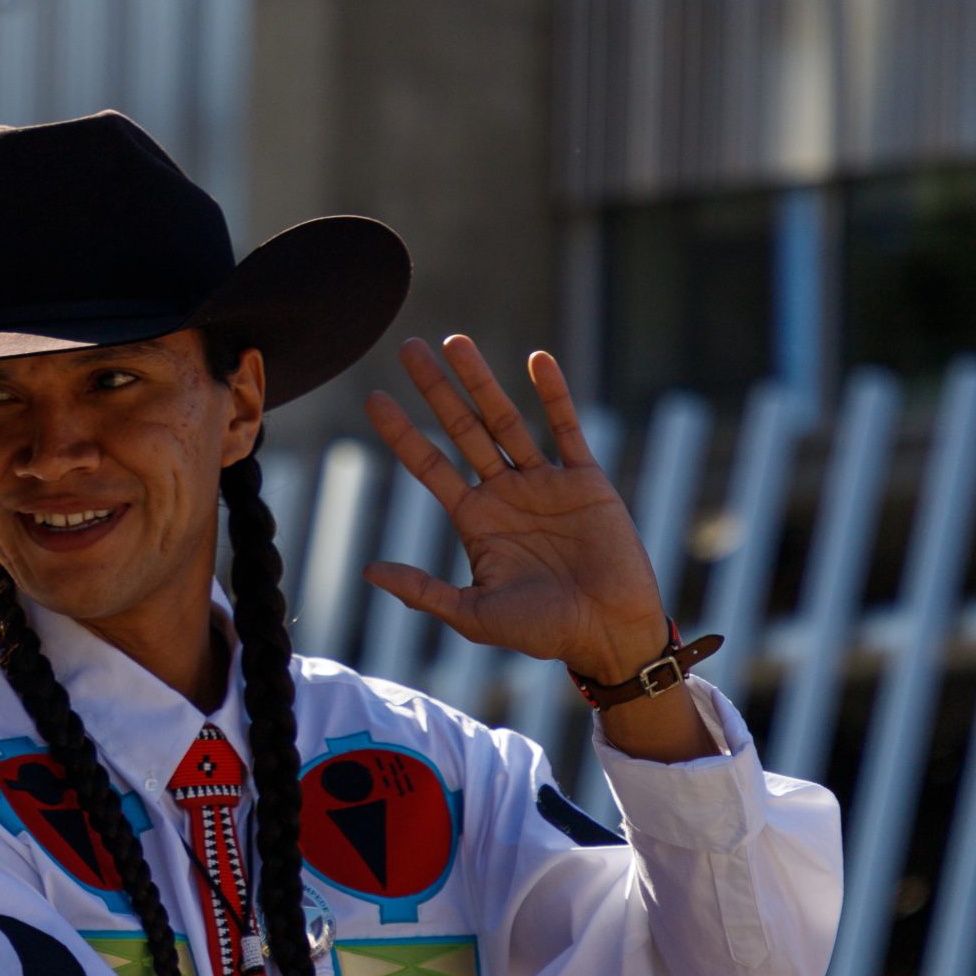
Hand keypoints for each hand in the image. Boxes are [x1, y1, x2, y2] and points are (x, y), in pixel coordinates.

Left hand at [363, 338, 670, 682]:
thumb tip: (368, 570)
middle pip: (462, 430)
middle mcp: (505, 494)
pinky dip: (552, 395)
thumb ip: (424, 591)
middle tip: (409, 348)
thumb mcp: (474, 615)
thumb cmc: (542, 632)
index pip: (430, 466)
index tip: (374, 399)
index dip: (403, 434)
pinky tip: (537, 360)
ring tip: (456, 342)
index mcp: (476, 521)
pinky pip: (565, 428)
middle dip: (435, 390)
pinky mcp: (584, 480)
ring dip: (481, 382)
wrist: (607, 633)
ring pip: (505, 421)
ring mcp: (544, 483)